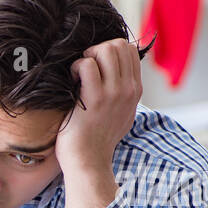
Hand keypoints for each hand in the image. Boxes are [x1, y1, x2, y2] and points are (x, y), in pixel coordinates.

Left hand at [54, 37, 142, 178]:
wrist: (89, 162)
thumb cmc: (97, 139)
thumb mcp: (122, 114)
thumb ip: (124, 93)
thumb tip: (119, 73)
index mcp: (135, 90)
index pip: (130, 50)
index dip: (109, 50)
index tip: (96, 66)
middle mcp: (128, 89)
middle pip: (118, 45)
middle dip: (97, 49)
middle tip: (85, 67)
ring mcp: (113, 93)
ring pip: (105, 50)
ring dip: (87, 56)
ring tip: (78, 74)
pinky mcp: (94, 98)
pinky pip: (86, 65)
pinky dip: (75, 67)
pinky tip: (72, 82)